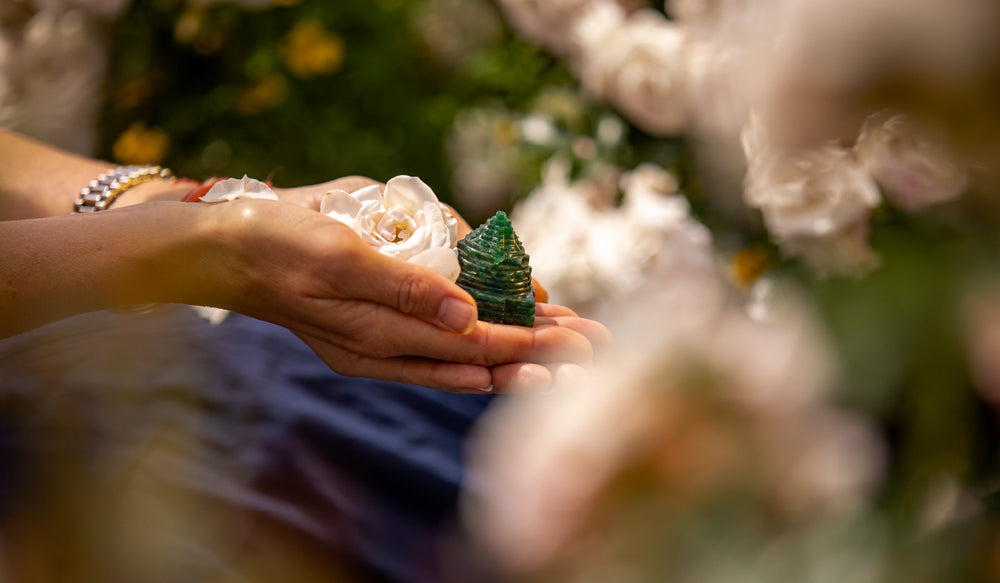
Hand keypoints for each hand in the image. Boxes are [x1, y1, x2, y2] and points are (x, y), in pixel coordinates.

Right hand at [206, 198, 609, 392]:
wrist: (225, 250)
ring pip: (461, 357)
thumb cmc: (278, 244)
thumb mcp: (340, 256)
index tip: (580, 343)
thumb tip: (469, 316)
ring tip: (567, 348)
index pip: (471, 345)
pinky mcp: (371, 331)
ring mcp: (377, 343)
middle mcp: (384, 348)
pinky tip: (502, 341)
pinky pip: (435, 346)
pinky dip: (474, 344)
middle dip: (539, 353)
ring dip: (515, 351)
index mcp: (378, 335)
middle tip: (599, 349)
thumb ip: (405, 288)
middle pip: (477, 358)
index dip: (529, 343)